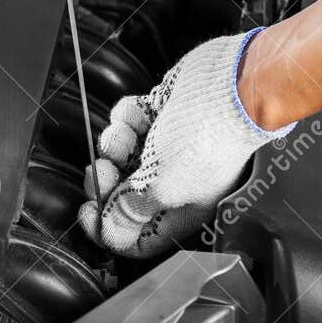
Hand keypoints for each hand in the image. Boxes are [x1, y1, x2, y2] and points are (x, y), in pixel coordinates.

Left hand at [79, 30, 292, 256]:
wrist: (231, 85)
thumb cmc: (210, 137)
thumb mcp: (162, 186)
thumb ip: (130, 209)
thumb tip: (109, 227)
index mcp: (181, 209)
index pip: (138, 238)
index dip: (109, 228)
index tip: (90, 211)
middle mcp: (175, 182)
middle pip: (123, 195)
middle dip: (106, 180)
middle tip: (103, 169)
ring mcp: (168, 148)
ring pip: (123, 155)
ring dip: (115, 143)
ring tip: (127, 134)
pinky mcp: (164, 116)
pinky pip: (131, 122)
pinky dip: (128, 116)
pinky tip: (141, 112)